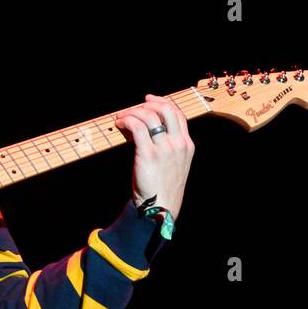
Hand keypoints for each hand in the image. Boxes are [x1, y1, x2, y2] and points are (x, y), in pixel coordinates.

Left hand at [112, 93, 194, 219]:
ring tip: (122, 117)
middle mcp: (178, 144)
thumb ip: (170, 147)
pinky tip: (120, 124)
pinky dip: (127, 121)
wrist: (161, 208)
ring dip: (132, 112)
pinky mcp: (148, 154)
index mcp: (187, 145)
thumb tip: (149, 129)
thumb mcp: (176, 165)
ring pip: (149, 116)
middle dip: (148, 104)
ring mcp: (164, 148)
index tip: (149, 101)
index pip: (177, 114)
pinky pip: (137, 127)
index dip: (162, 103)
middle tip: (134, 108)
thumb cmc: (164, 188)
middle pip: (166, 109)